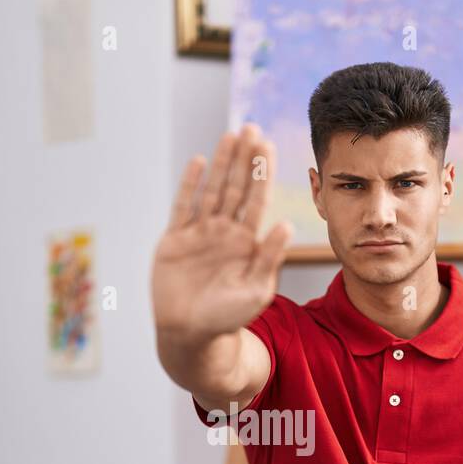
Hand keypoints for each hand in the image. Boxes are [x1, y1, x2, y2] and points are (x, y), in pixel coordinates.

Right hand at [152, 123, 292, 340]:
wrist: (191, 335)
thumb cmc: (228, 318)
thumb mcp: (256, 289)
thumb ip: (269, 257)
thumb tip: (287, 224)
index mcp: (246, 242)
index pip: (257, 200)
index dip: (262, 173)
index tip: (269, 146)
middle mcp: (225, 232)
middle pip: (237, 187)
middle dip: (245, 158)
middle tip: (253, 127)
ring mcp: (200, 234)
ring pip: (212, 190)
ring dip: (222, 163)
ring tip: (231, 135)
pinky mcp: (175, 240)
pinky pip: (183, 207)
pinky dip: (190, 184)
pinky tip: (199, 162)